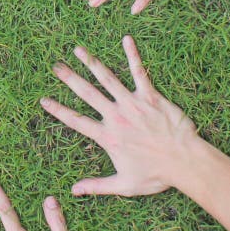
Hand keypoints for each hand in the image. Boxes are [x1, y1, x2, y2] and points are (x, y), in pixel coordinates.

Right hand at [40, 36, 198, 196]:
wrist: (186, 162)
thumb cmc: (157, 175)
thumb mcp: (124, 185)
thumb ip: (97, 186)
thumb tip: (74, 191)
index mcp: (108, 136)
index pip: (76, 121)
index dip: (58, 110)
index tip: (44, 100)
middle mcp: (116, 116)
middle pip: (87, 94)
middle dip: (69, 79)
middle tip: (55, 66)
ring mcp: (132, 104)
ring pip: (107, 78)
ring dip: (91, 63)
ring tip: (77, 50)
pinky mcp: (150, 96)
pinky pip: (139, 72)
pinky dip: (133, 55)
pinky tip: (126, 39)